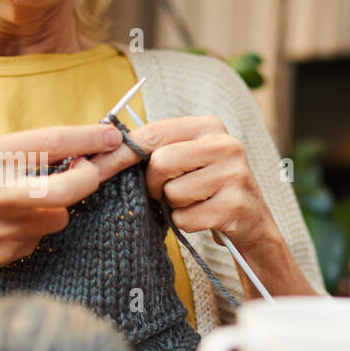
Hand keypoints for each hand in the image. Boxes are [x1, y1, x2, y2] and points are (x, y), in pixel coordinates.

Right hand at [0, 124, 132, 277]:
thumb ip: (18, 153)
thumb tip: (74, 152)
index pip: (50, 143)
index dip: (87, 139)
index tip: (111, 136)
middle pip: (69, 188)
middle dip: (91, 178)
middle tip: (92, 170)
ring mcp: (3, 228)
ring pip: (59, 216)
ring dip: (54, 207)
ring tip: (19, 202)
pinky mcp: (7, 253)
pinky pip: (40, 237)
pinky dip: (33, 228)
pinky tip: (4, 224)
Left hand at [110, 115, 316, 295]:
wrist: (252, 223)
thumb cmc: (209, 188)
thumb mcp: (190, 157)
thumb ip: (157, 147)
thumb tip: (102, 145)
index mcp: (210, 126)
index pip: (154, 133)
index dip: (122, 152)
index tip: (97, 164)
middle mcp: (226, 145)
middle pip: (161, 163)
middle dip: (154, 184)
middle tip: (165, 191)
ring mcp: (235, 175)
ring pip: (173, 193)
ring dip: (174, 206)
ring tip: (195, 202)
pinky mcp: (235, 207)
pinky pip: (186, 218)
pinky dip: (187, 224)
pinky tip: (205, 217)